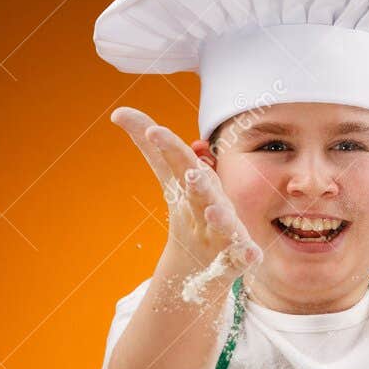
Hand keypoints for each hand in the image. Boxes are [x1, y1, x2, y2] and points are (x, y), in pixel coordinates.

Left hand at [111, 106, 261, 285]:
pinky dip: (248, 254)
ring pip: (226, 223)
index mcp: (195, 183)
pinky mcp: (238, 256)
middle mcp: (213, 202)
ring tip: (212, 213)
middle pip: (205, 191)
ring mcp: (227, 229)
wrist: (211, 255)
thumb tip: (118, 112)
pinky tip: (250, 255)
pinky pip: (245, 256)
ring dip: (221, 217)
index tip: (152, 132)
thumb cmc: (194, 209)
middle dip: (199, 182)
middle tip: (192, 173)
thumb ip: (149, 148)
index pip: (180, 160)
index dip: (169, 147)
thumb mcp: (171, 180)